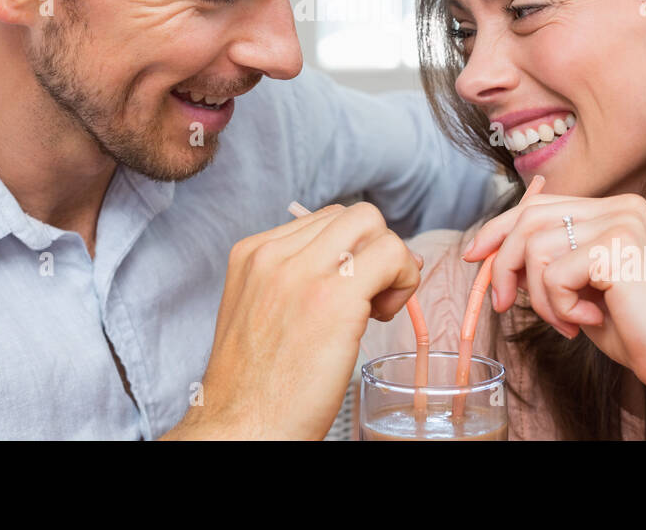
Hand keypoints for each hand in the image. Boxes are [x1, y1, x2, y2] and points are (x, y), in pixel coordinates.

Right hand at [162, 202, 420, 439]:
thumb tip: (364, 258)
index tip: (354, 289)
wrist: (242, 429)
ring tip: (377, 308)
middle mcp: (273, 254)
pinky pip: (392, 256)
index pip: (325, 220)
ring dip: (392, 262)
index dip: (353, 251)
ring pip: (375, 226)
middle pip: (353, 216)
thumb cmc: (258, 387)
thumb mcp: (260, 314)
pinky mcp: (335, 298)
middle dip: (376, 250)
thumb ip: (296, 280)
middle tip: (374, 297)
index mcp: (252, 254)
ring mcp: (302, 273)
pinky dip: (403, 280)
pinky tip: (383, 316)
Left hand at [462, 191, 645, 403]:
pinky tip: (589, 321)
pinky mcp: (617, 247)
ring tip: (568, 322)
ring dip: (539, 297)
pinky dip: (559, 306)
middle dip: (504, 262)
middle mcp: (621, 206)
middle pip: (530, 217)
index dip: (499, 229)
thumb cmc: (640, 331)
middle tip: (503, 303)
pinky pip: (554, 274)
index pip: (540, 205)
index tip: (474, 255)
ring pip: (536, 248)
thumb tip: (495, 252)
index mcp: (616, 209)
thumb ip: (551, 262)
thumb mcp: (584, 287)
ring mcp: (621, 222)